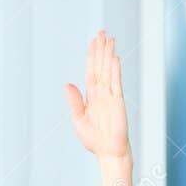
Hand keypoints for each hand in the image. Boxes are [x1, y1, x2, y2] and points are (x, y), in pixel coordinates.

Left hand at [65, 31, 128, 158]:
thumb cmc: (94, 140)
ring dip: (108, 55)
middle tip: (102, 33)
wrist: (108, 152)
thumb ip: (74, 101)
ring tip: (109, 39)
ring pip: (108, 70)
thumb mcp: (78, 119)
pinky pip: (116, 82)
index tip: (93, 42)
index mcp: (92, 97)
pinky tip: (114, 58)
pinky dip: (115, 70)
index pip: (91, 72)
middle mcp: (102, 93)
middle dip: (101, 50)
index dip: (92, 57)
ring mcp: (111, 96)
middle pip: (101, 67)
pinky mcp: (118, 102)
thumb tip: (67, 84)